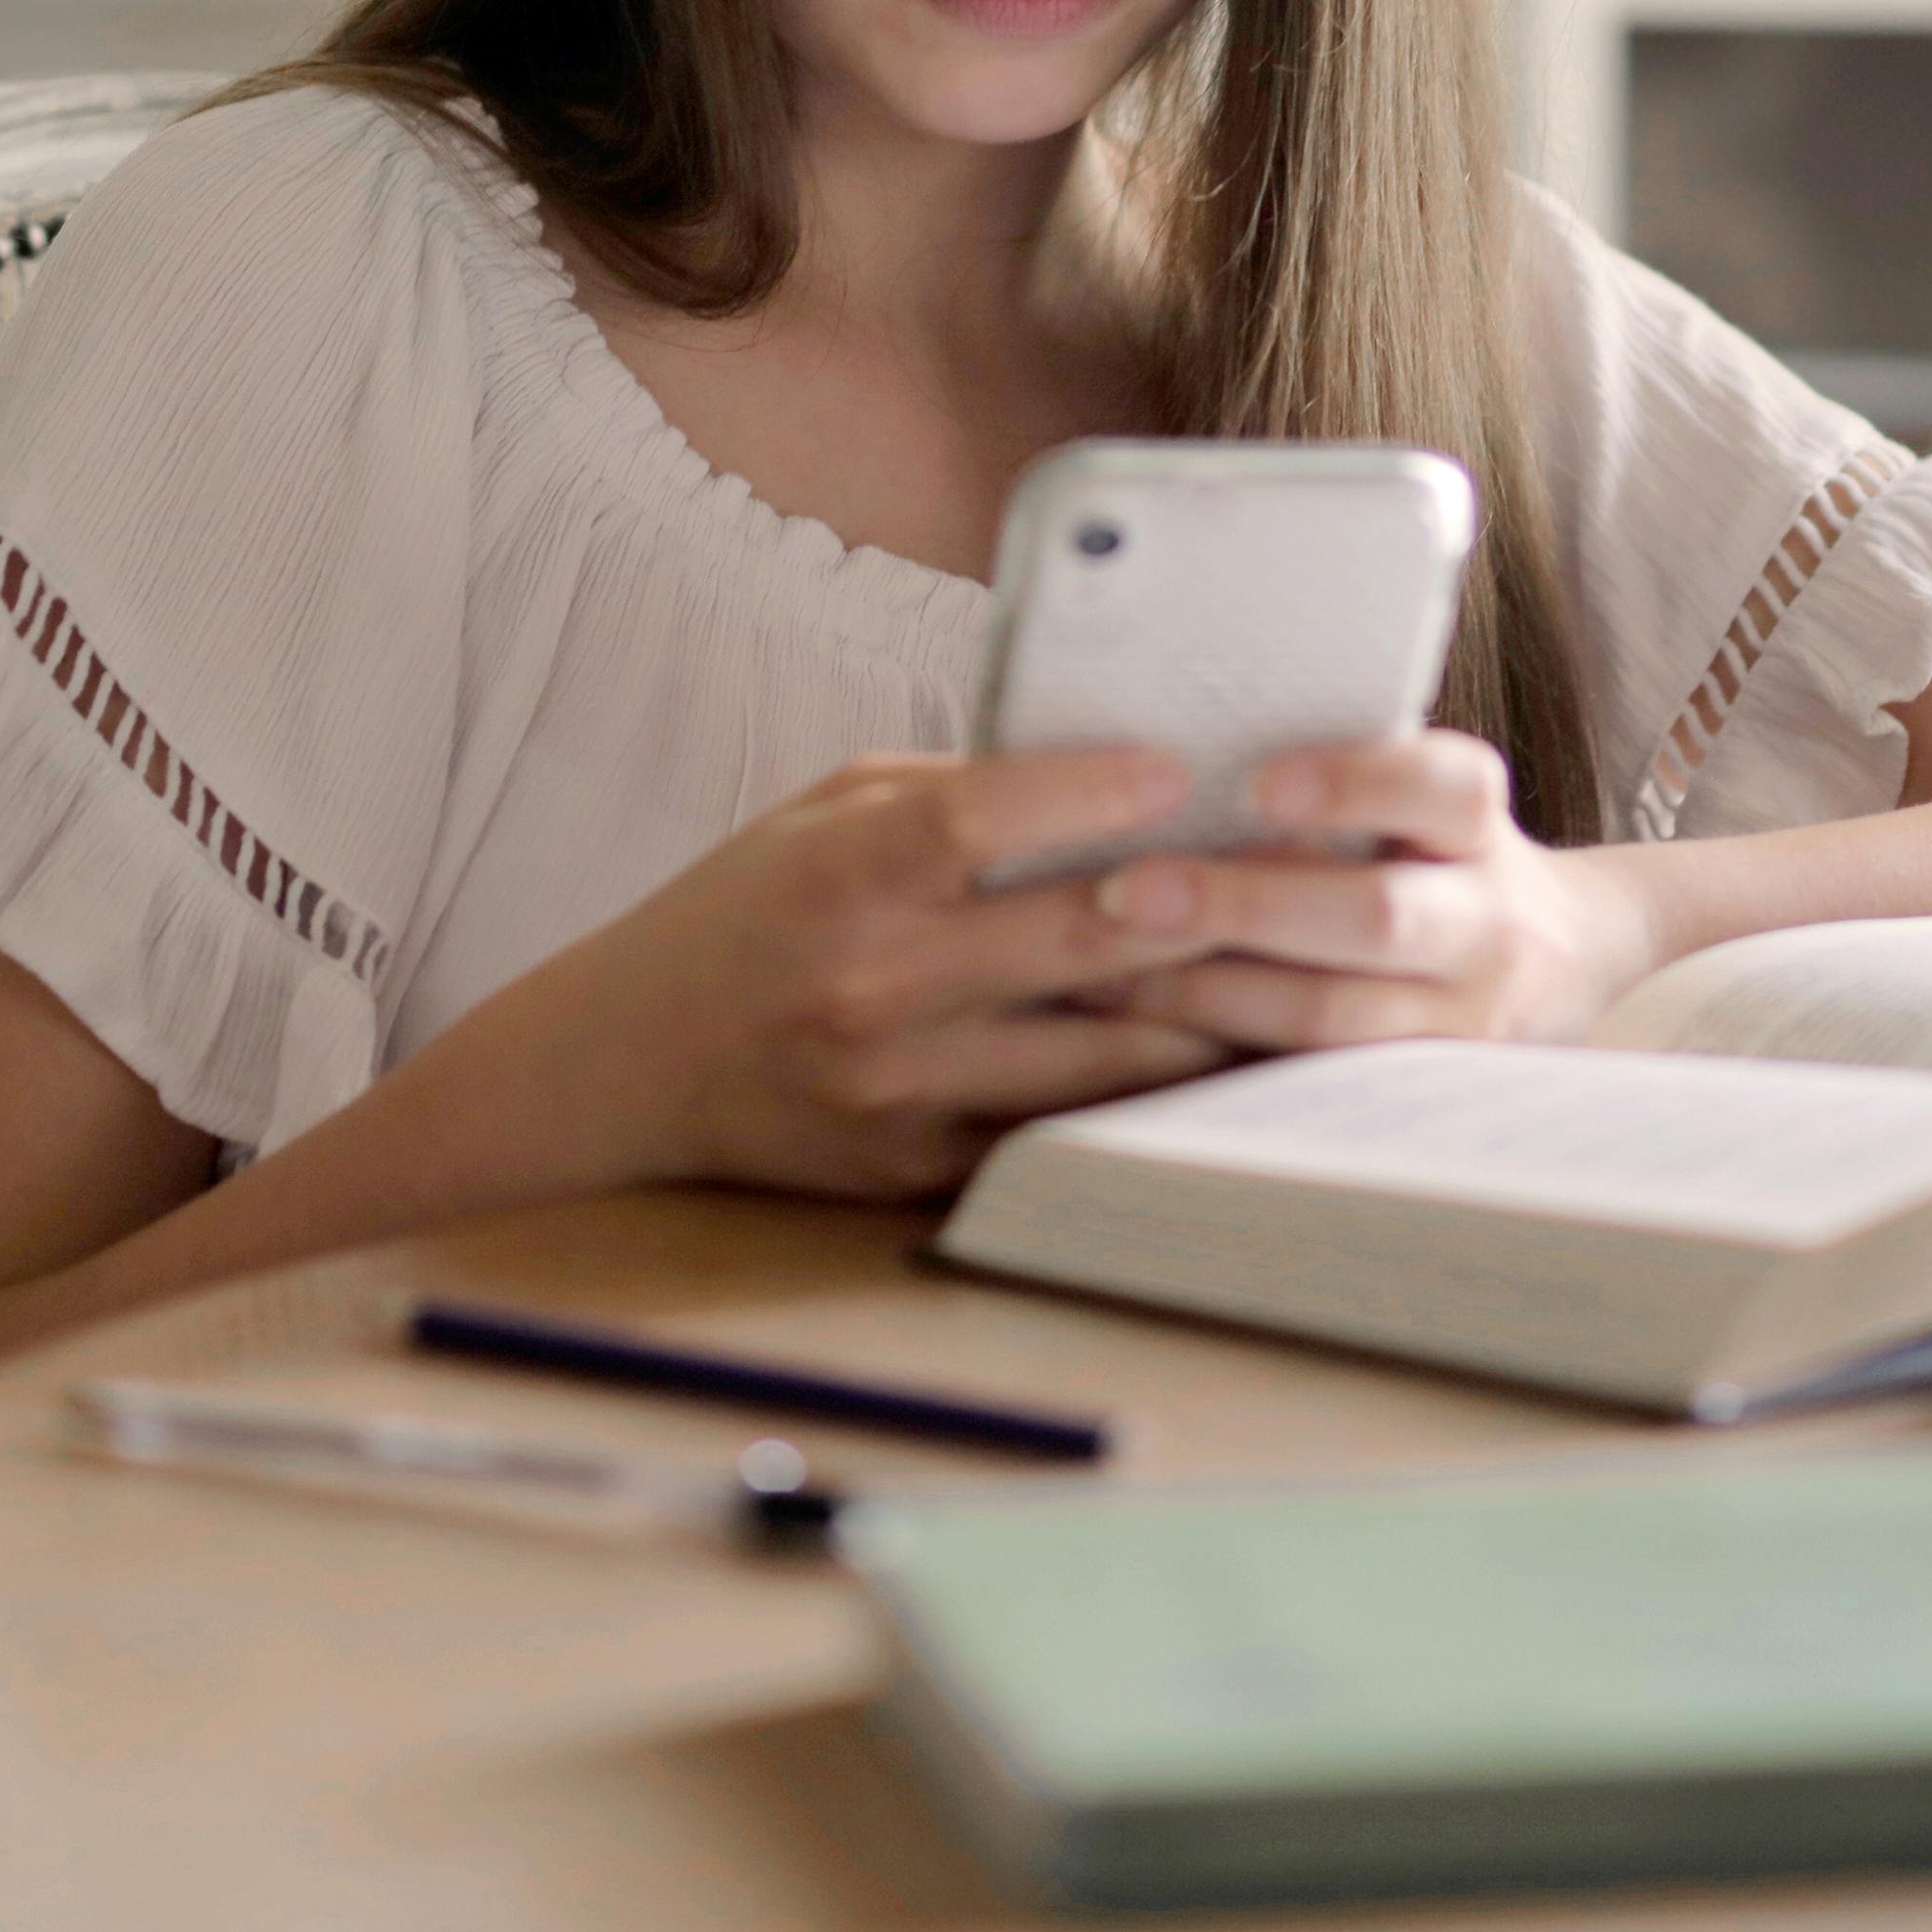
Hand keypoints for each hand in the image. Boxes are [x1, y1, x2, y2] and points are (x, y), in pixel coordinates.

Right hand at [450, 746, 1255, 1203]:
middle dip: (1201, 898)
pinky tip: (1220, 1051)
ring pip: (1097, 1046)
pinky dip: (1144, 1087)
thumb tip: (1106, 768)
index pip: (981, 819)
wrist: (628, 1066)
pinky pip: (1063, 1123)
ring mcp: (897, 1090)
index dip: (1089, 790)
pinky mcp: (916, 1166)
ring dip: (1207, 1006)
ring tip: (1303, 961)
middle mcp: (870, 987)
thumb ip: (950, 794)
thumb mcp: (823, 814)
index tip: (1183, 765)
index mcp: (842, 877)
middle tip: (1302, 864)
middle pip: (1074, 937)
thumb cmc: (744, 912)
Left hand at [1076, 734, 1667, 1053]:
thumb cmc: (1431, 853)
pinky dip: (1215, 1053)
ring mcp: (1462, 1022)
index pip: (1444, 787)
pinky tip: (1132, 1032)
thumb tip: (1159, 754)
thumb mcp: (1416, 801)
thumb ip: (1332, 777)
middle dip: (1242, 905)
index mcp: (1477, 826)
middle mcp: (1488, 924)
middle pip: (1376, 916)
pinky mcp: (1415, 1093)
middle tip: (1120, 893)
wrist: (1558, 962)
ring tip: (1095, 970)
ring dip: (1204, 993)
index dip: (1355, 782)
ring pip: (1332, 1018)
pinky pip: (1306, 1082)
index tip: (1259, 784)